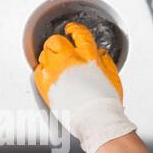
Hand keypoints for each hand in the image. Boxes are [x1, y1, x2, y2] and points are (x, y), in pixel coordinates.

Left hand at [33, 22, 134, 152]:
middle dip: (59, 43)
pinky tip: (50, 76)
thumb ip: (105, 62)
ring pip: (45, 54)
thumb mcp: (113, 77)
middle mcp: (70, 61)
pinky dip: (43, 71)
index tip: (72, 31)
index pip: (79, 34)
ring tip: (56, 64)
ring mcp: (55, 72)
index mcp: (89, 57)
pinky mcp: (45, 84)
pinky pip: (38, 70)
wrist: (96, 122)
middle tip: (62, 49)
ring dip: (50, 57)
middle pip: (56, 41)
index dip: (75, 30)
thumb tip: (100, 53)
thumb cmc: (107, 104)